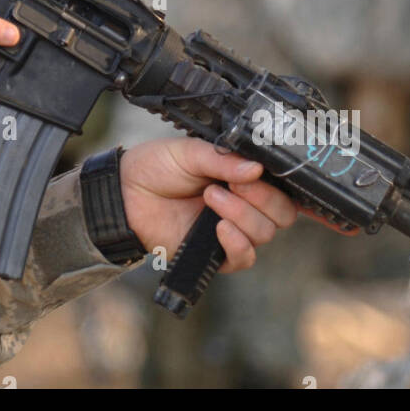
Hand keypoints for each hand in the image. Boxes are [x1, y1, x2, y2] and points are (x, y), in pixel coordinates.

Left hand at [119, 139, 296, 273]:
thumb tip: (257, 168)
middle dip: (262, 198)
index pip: (281, 186)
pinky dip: (238, 244)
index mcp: (243, 176)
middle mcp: (244, 204)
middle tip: (234, 184)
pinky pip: (244, 258)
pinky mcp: (216, 253)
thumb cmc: (157, 166)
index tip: (255, 171)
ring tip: (210, 196)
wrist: (126, 192)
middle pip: (282, 213)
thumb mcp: (190, 152)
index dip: (276, 182)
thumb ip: (223, 159)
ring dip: (242, 214)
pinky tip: (219, 227)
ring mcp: (232, 229)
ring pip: (264, 233)